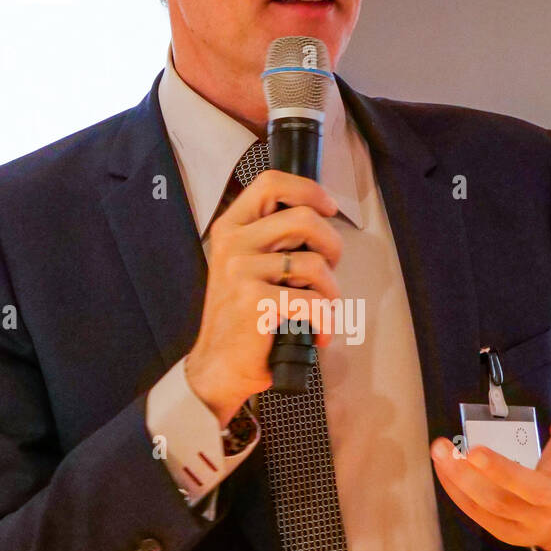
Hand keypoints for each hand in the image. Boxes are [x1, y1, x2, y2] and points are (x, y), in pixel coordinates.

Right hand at [186, 168, 342, 426]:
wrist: (218, 367)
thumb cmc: (242, 319)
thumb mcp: (247, 267)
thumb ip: (271, 240)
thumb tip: (318, 223)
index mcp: (230, 228)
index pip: (270, 183)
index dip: (308, 189)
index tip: (328, 208)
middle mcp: (233, 243)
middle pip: (304, 217)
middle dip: (332, 245)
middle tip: (330, 270)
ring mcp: (242, 270)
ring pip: (314, 263)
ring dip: (331, 292)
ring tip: (322, 311)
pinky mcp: (256, 301)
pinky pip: (313, 301)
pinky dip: (325, 321)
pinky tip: (318, 334)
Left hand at [429, 334, 550, 550]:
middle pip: (535, 491)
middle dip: (505, 472)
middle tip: (476, 451)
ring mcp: (534, 520)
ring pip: (498, 504)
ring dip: (466, 478)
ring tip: (442, 449)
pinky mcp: (509, 531)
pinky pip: (478, 512)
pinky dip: (457, 489)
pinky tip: (443, 463)